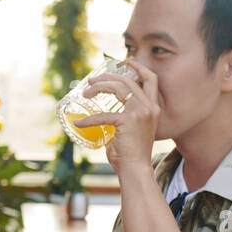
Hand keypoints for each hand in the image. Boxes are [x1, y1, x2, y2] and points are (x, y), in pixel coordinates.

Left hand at [78, 57, 159, 172]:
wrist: (136, 169)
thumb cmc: (130, 154)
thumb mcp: (129, 131)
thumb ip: (121, 119)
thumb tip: (99, 116)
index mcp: (153, 108)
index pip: (151, 79)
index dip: (139, 66)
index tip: (125, 61)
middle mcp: (149, 107)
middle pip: (128, 80)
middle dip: (107, 77)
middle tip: (90, 81)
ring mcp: (140, 113)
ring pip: (118, 88)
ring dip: (99, 87)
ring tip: (85, 93)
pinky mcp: (128, 121)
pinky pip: (104, 115)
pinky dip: (88, 119)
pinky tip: (78, 123)